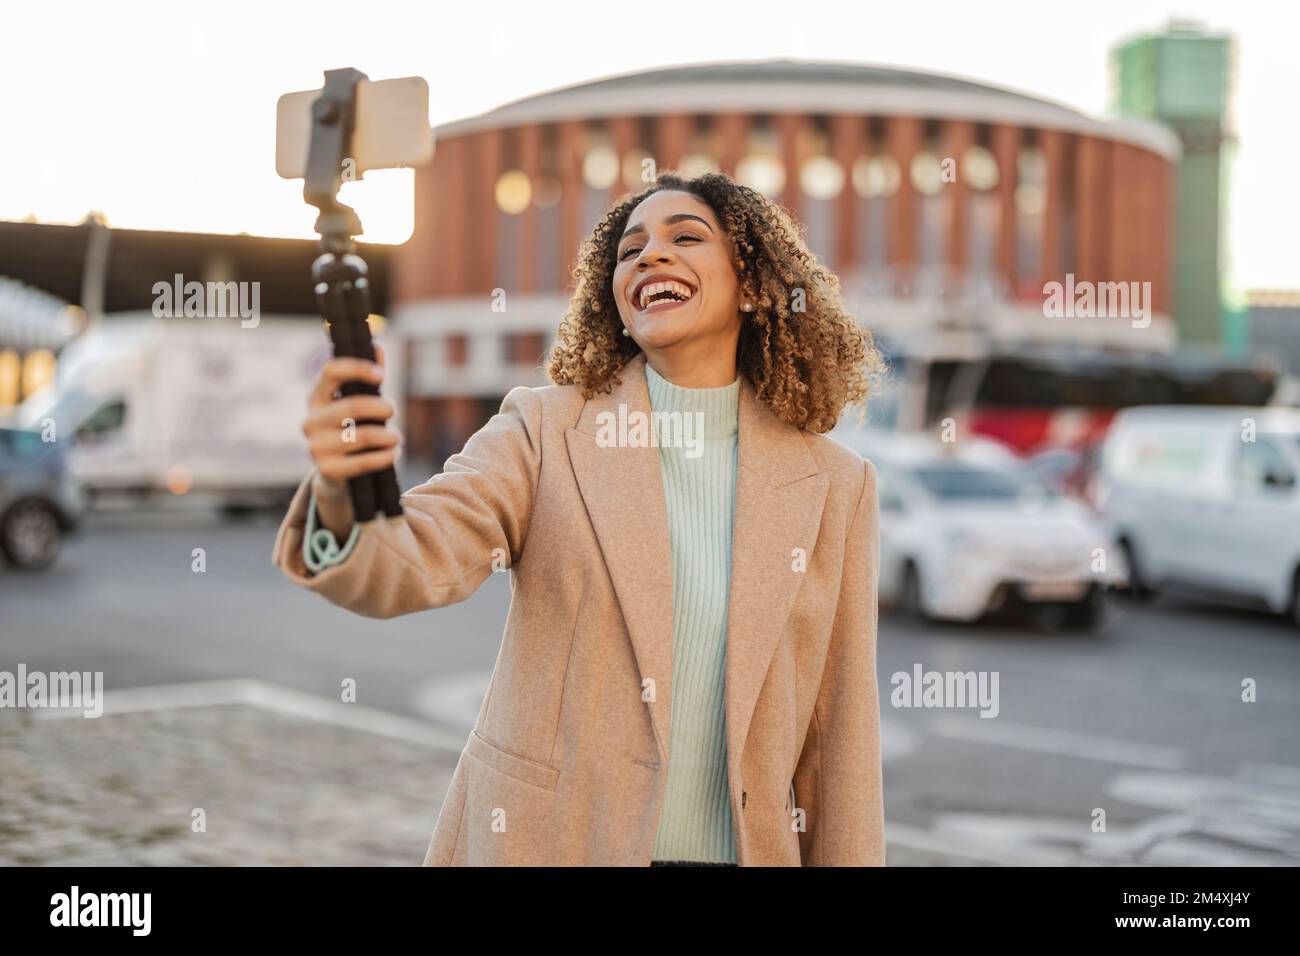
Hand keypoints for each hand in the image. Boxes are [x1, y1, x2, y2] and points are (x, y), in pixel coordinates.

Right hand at [302, 343, 398, 536]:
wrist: (336, 474)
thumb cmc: (351, 429)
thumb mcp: (358, 402)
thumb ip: (367, 377)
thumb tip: (377, 347)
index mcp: (316, 397)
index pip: (331, 371)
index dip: (358, 368)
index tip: (382, 374)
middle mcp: (310, 421)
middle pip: (354, 405)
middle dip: (383, 408)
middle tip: (392, 412)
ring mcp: (316, 447)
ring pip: (363, 436)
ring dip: (389, 436)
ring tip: (396, 438)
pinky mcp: (328, 470)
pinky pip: (364, 462)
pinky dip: (386, 456)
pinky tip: (393, 453)